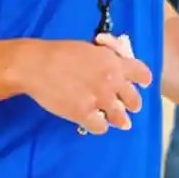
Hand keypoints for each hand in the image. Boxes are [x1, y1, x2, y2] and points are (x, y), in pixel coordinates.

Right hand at [14, 38, 152, 134]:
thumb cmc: (59, 53)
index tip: (140, 85)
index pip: (142, 74)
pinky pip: (101, 127)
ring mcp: (99, 100)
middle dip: (131, 104)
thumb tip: (115, 69)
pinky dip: (99, 126)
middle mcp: (111, 82)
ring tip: (114, 119)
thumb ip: (106, 60)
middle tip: (124, 106)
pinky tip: (93, 121)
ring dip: (118, 119)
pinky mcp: (84, 114)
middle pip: (134, 100)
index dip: (142, 81)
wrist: (36, 65)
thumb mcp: (90, 49)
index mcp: (114, 62)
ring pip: (121, 118)